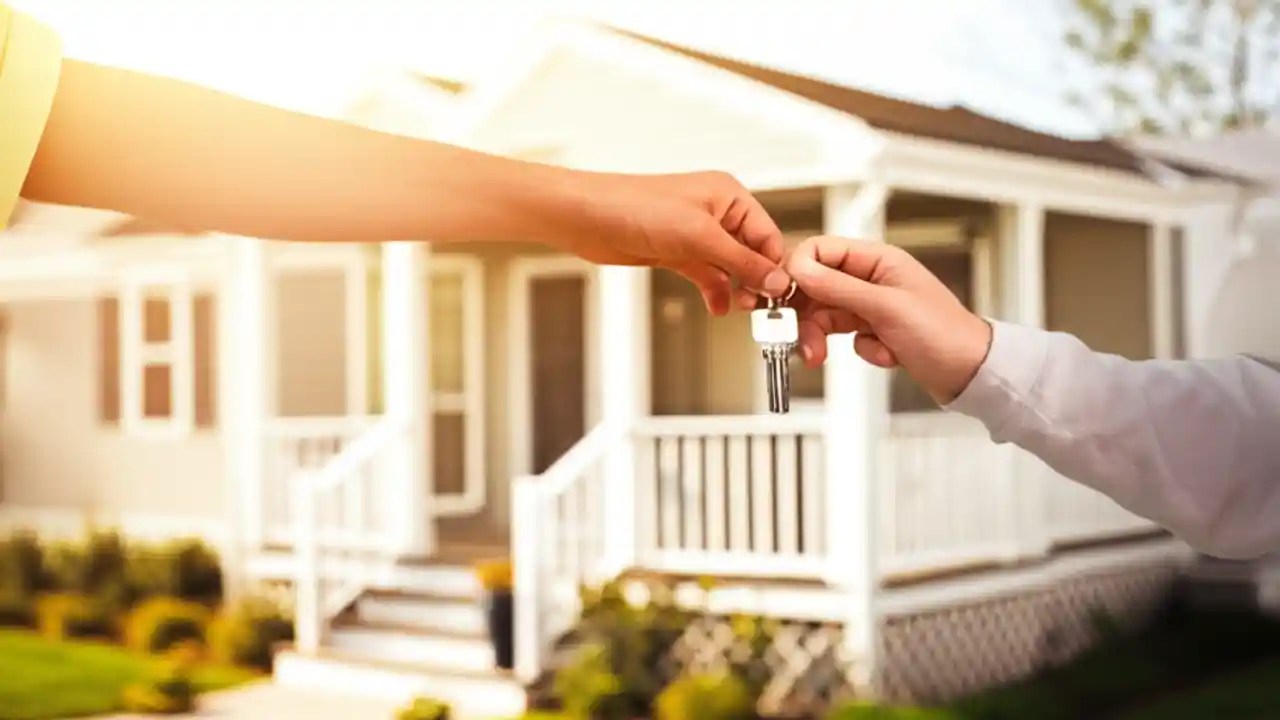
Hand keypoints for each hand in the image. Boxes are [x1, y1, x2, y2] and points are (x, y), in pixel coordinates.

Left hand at [556, 170, 790, 314]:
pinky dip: (714, 290)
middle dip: (756, 278)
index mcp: (728, 195)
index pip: (767, 232)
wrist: (588, 217)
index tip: (780, 292)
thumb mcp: (699, 236)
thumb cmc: (635, 206)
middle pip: (751, 251)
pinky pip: (706, 274)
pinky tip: (718, 305)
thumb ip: (741, 260)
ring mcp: (695, 233)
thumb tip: (774, 278)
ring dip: (736, 288)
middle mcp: (715, 212)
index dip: (775, 264)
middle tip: (759, 304)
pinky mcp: (676, 251)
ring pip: (729, 266)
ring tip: (740, 307)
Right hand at [784, 235, 992, 402]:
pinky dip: (860, 350)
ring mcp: (873, 306)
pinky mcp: (876, 331)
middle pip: (816, 287)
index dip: (797, 272)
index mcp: (877, 260)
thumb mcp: (884, 307)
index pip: (819, 251)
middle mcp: (872, 279)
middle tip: (800, 339)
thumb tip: (798, 268)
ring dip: (822, 338)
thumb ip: (838, 287)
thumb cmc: (944, 334)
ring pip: (826, 315)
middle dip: (805, 315)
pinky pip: (846, 337)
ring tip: (822, 357)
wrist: (971, 373)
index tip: (782, 297)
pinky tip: (885, 354)